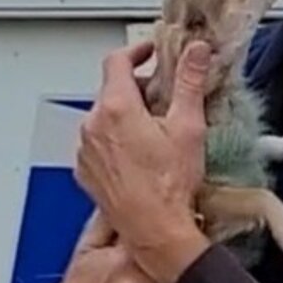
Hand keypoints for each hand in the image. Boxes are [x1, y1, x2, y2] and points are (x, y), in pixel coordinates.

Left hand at [74, 38, 211, 282]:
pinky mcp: (85, 171)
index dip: (136, 51)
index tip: (149, 53)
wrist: (154, 231)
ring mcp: (86, 150)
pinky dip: (113, 141)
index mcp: (117, 107)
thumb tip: (196, 52)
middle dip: (136, 89)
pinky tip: (138, 156)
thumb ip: (190, 82)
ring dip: (124, 116)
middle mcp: (93, 125)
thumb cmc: (169, 187)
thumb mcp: (188, 127)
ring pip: (102, 117)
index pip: (117, 60)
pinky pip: (97, 144)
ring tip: (152, 133)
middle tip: (161, 101)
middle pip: (110, 90)